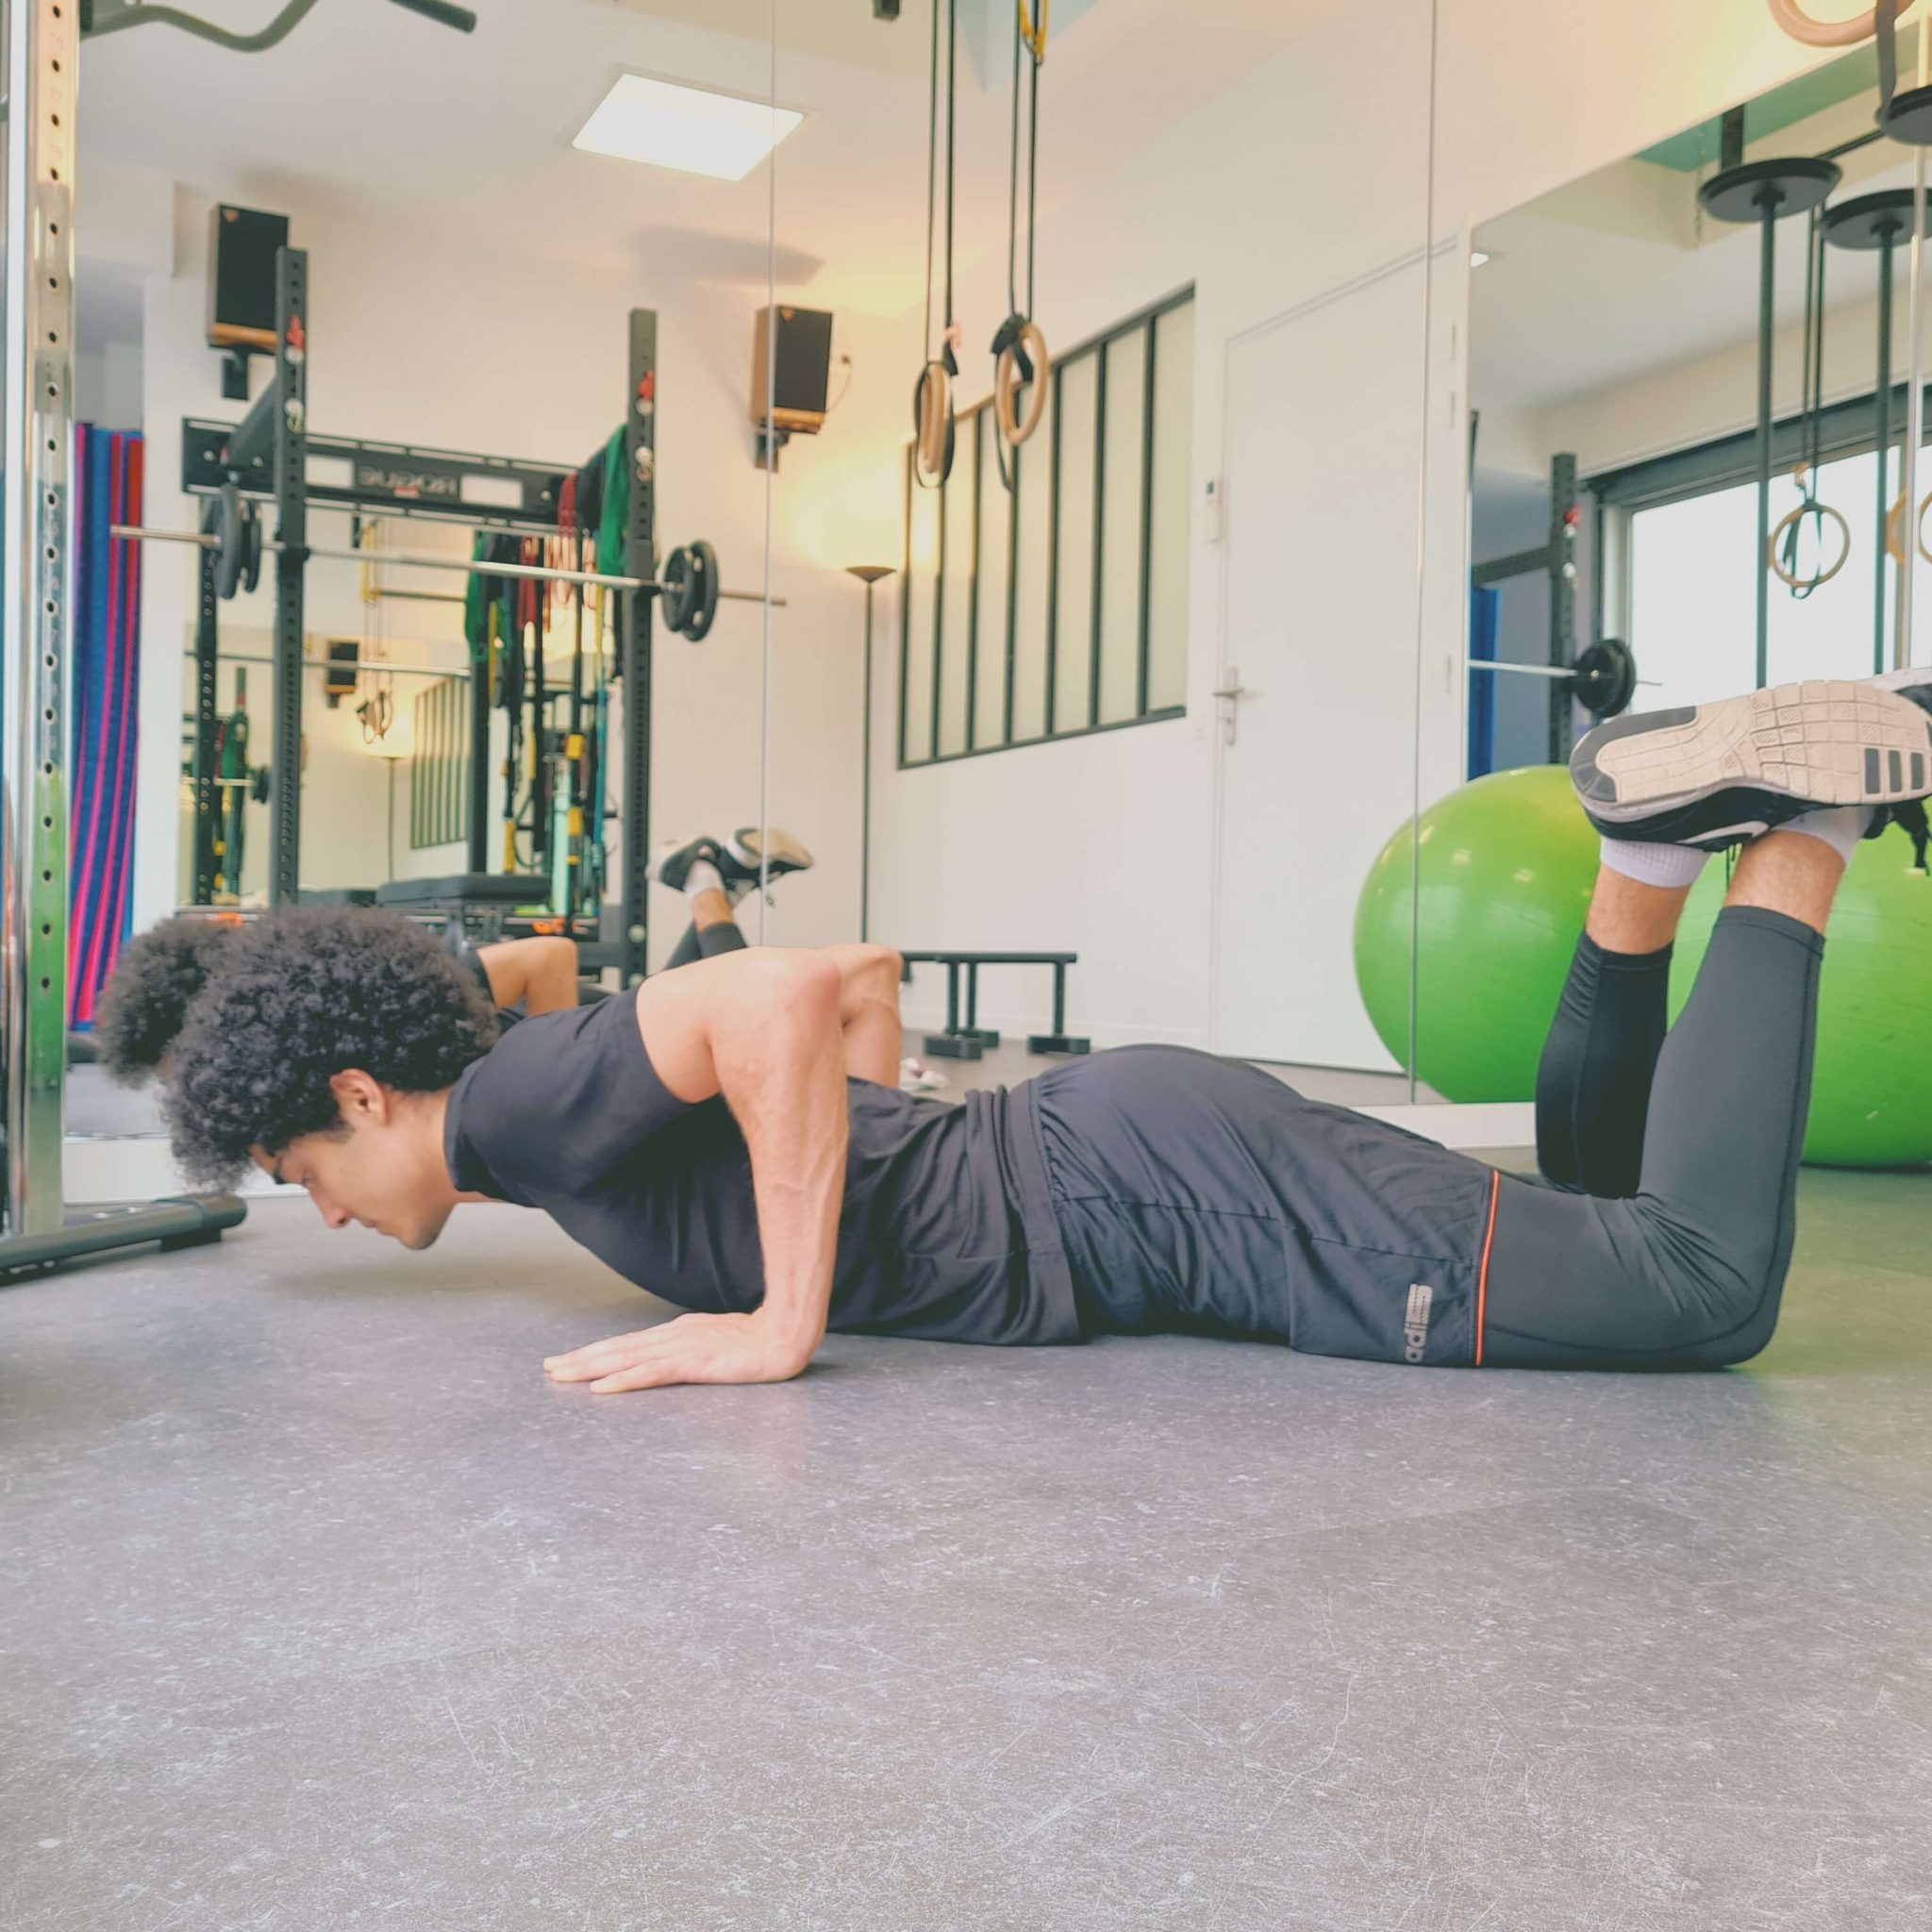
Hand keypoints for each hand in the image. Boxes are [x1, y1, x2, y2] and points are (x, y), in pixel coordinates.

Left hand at [543, 1310, 814, 1394]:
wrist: (785, 1335)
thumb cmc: (758, 1342)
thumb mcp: (717, 1343)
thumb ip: (693, 1348)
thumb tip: (672, 1356)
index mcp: (678, 1333)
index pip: (628, 1344)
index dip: (596, 1352)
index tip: (568, 1359)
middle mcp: (672, 1336)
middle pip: (618, 1348)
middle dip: (580, 1358)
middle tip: (548, 1367)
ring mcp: (681, 1348)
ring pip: (625, 1358)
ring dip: (589, 1367)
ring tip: (560, 1374)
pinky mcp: (692, 1364)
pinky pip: (650, 1374)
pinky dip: (623, 1380)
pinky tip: (601, 1388)